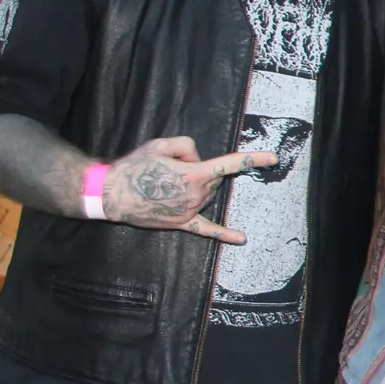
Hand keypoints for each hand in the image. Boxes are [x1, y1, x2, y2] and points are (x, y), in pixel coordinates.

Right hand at [99, 137, 277, 243]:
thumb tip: (197, 160)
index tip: (273, 158)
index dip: (253, 159)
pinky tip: (241, 239)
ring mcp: (190, 211)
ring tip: (164, 183)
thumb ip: (187, 146)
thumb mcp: (160, 144)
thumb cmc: (134, 168)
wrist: (111, 194)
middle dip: (199, 168)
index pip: (230, 163)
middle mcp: (197, 195)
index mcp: (194, 175)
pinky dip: (225, 234)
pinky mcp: (182, 223)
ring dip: (194, 185)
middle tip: (169, 167)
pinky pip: (206, 229)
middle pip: (213, 177)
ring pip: (207, 193)